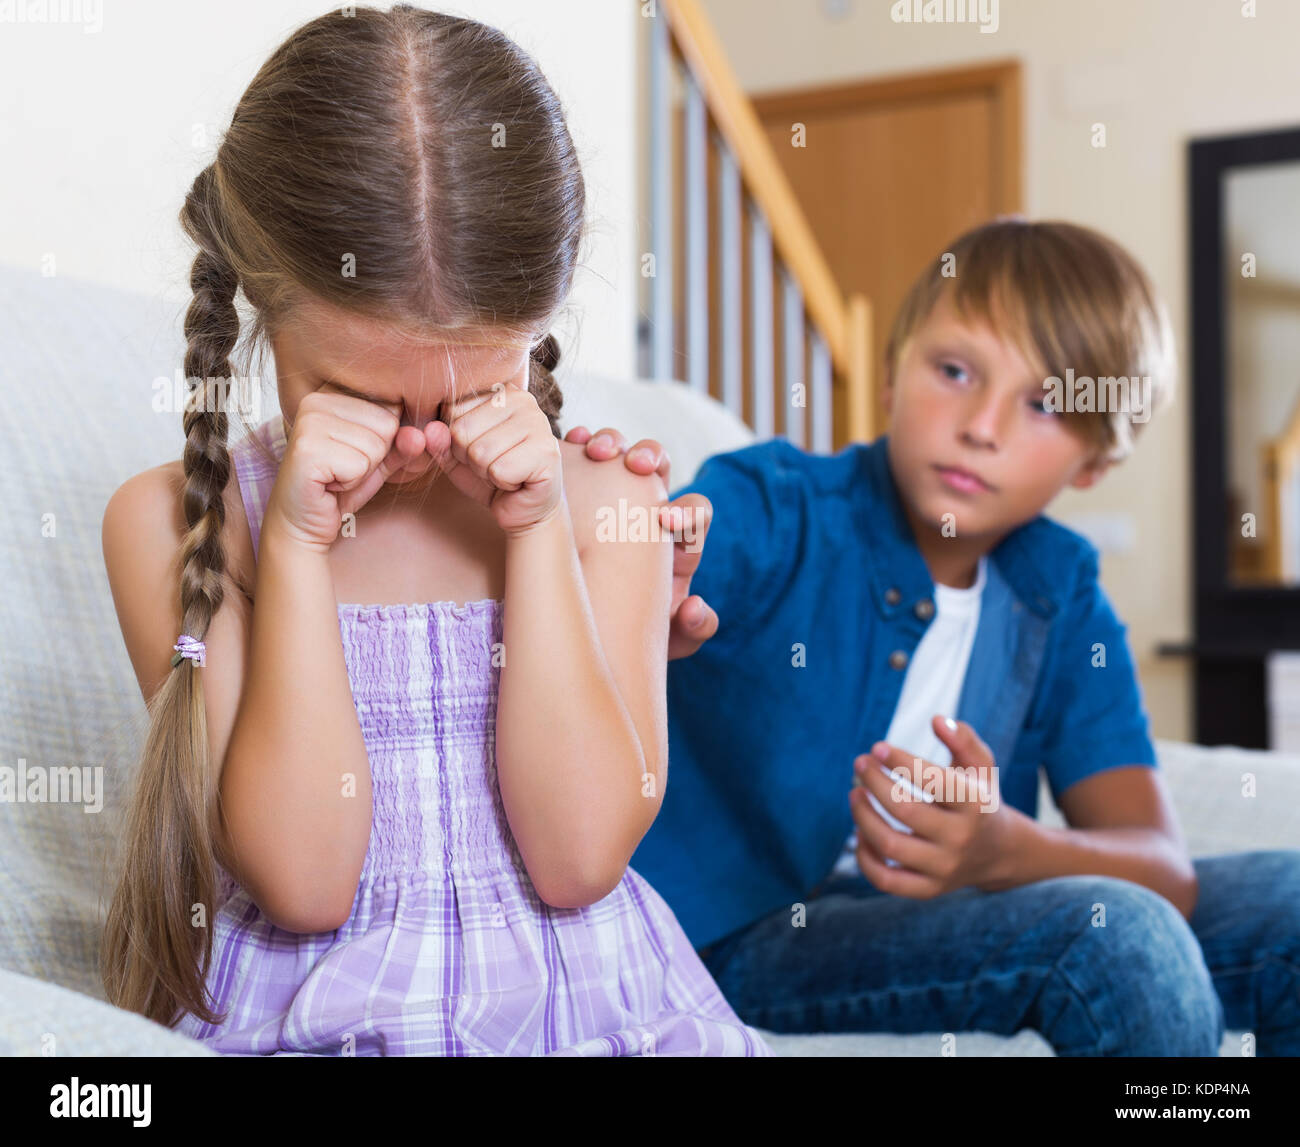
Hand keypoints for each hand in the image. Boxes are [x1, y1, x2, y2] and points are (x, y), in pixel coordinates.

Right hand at [265, 385, 424, 551]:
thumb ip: (403, 445)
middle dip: (373, 458)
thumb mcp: (379, 462)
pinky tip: (328, 484)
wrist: (302, 524)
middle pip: (387, 426)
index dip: (382, 445)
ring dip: (361, 472)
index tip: (351, 456)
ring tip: (335, 476)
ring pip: (376, 446)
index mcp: (333, 394)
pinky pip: (359, 465)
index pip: (392, 411)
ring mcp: (309, 422)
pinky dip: (350, 483)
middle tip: (342, 469)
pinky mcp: (307, 449)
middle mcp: (317, 400)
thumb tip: (421, 435)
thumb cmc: (338, 489)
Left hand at [427, 382, 561, 535]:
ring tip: (506, 472)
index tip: (481, 450)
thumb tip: (430, 430)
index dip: (457, 441)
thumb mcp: (457, 458)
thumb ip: (440, 442)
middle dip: (471, 459)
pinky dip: (503, 484)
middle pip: (463, 431)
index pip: (452, 410)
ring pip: (480, 452)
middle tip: (494, 465)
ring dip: (487, 473)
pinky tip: (519, 481)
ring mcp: (539, 423)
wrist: (525, 509)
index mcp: (499, 392)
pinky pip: (500, 470)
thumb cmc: (492, 477)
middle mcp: (522, 399)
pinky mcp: (547, 451)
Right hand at [564, 424, 716, 658]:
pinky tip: (566, 443)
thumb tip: (696, 607)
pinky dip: (575, 443)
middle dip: (651, 457)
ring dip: (612, 443)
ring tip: (596, 449)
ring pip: (620, 453)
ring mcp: (609, 493)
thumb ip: (692, 631)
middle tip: (636, 463)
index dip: (690, 511)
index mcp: (676, 541)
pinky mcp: (576, 487)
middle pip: (660, 468)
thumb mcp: (665, 642)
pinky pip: (578, 455)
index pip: (696, 512)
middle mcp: (646, 509)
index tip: (668, 521)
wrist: (582, 629)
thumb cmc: (630, 635)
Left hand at [848, 716, 1019, 897]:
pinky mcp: (929, 889)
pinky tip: (860, 833)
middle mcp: (961, 838)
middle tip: (860, 764)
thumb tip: (935, 720)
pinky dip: (865, 858)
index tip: (877, 747)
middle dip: (874, 782)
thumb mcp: (982, 765)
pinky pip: (886, 880)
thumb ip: (963, 738)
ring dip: (862, 817)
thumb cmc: (981, 798)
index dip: (900, 761)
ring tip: (855, 794)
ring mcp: (944, 867)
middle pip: (904, 810)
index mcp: (975, 805)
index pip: (933, 780)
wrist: (999, 852)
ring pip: (890, 846)